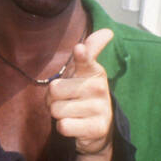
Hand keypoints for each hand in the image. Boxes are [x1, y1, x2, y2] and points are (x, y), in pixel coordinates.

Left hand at [47, 28, 113, 154]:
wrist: (99, 129)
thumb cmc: (84, 96)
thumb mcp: (86, 73)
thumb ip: (91, 50)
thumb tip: (108, 31)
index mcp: (94, 72)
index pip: (86, 60)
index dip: (81, 55)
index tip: (79, 50)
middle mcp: (99, 88)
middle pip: (54, 90)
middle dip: (53, 99)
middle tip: (66, 101)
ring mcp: (99, 108)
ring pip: (56, 109)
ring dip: (57, 115)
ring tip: (70, 114)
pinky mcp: (96, 128)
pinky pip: (63, 126)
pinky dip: (64, 128)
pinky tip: (75, 125)